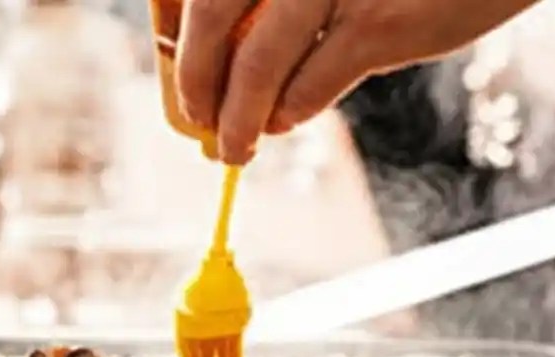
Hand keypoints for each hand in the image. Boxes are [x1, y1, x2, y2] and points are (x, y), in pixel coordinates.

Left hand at [175, 0, 538, 163]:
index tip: (177, 65)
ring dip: (238, 117)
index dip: (179, 32)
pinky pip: (311, 85)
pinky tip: (284, 123)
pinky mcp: (377, 25)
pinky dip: (290, 113)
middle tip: (197, 117)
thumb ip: (286, 1)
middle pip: (211, 16)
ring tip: (234, 145)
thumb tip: (230, 63)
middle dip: (196, 79)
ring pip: (256, 64)